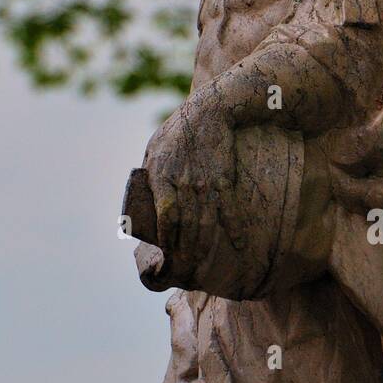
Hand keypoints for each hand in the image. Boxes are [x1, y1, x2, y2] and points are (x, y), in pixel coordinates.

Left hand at [142, 83, 235, 277]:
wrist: (211, 111)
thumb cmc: (179, 130)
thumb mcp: (155, 148)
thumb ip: (149, 172)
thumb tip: (143, 195)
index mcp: (161, 177)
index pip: (165, 217)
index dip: (167, 239)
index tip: (167, 254)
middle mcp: (184, 184)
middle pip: (186, 226)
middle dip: (186, 252)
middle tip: (186, 270)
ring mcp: (206, 183)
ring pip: (206, 223)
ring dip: (205, 247)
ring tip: (203, 265)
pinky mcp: (224, 179)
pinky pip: (230, 209)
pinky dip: (235, 228)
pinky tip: (238, 244)